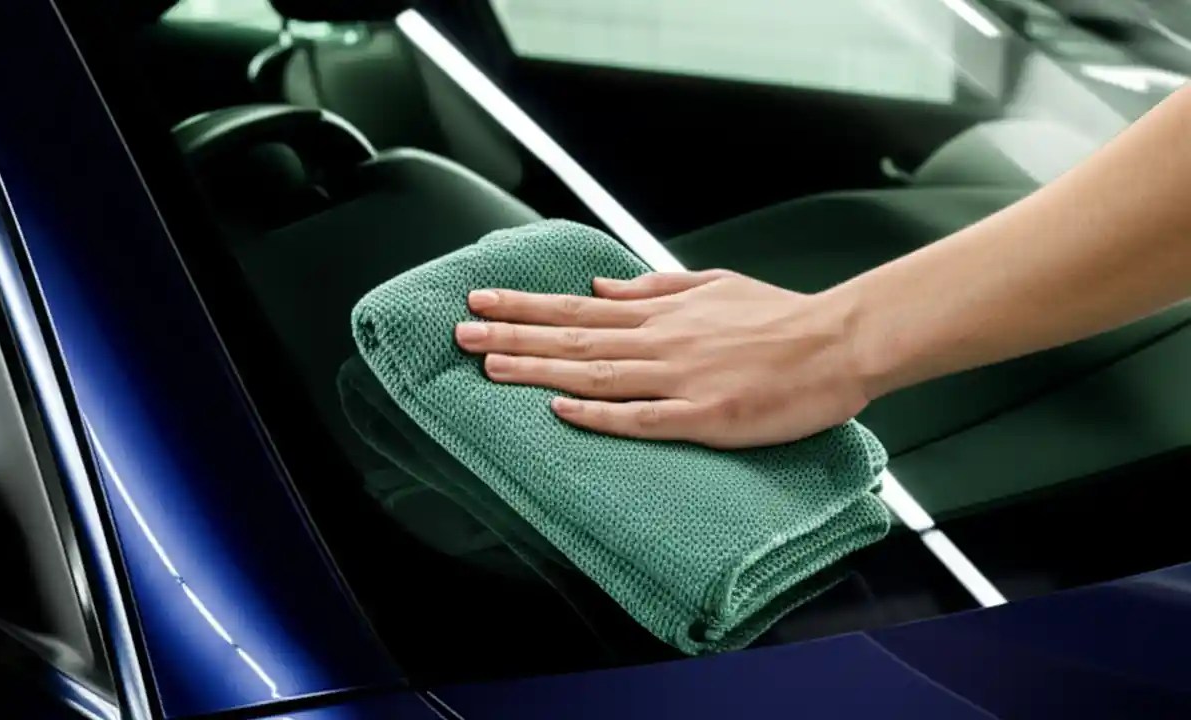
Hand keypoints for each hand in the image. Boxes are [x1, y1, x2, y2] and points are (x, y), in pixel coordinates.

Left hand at [454, 269, 868, 447]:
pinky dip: (599, 413)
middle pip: (573, 339)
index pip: (578, 309)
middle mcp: (662, 343)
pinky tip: (560, 409)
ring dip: (538, 369)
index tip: (481, 300)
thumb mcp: (713, 285)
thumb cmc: (780, 317)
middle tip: (459, 331)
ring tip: (489, 365)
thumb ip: (653, 289)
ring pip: (595, 374)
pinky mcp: (706, 417)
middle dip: (512, 334)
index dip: (525, 305)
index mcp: (663, 314)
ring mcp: (681, 380)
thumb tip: (601, 287)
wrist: (839, 343)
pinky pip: (642, 418)